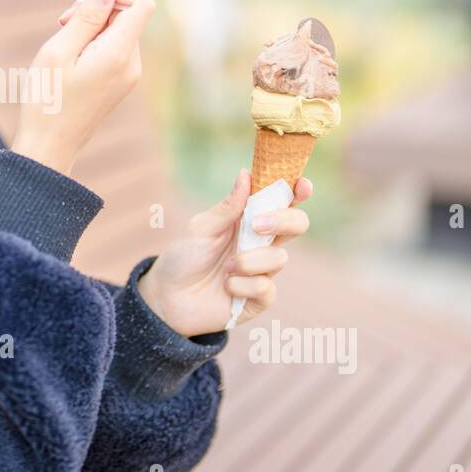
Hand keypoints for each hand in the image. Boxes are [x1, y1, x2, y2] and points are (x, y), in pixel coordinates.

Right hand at [10, 0, 155, 175]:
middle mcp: (131, 65)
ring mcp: (128, 76)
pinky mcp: (119, 83)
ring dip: (93, 26)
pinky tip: (70, 57)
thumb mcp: (59, 51)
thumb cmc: (47, 100)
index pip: (141, 4)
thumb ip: (86, 17)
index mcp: (118, 55)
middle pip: (128, 16)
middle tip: (62, 23)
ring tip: (63, 42)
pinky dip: (94, 43)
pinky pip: (114, 49)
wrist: (49, 146)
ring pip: (119, 31)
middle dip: (97, 9)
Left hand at [137, 169, 312, 337]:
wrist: (168, 297)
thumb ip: (227, 207)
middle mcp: (261, 243)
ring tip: (226, 267)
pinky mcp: (259, 297)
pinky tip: (227, 287)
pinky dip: (243, 286)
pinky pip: (266, 288)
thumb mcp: (201, 228)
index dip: (297, 191)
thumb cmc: (184, 257)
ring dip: (249, 261)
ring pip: (280, 258)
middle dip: (284, 221)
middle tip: (257, 226)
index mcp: (249, 220)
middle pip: (297, 224)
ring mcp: (263, 270)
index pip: (282, 201)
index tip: (302, 185)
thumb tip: (247, 174)